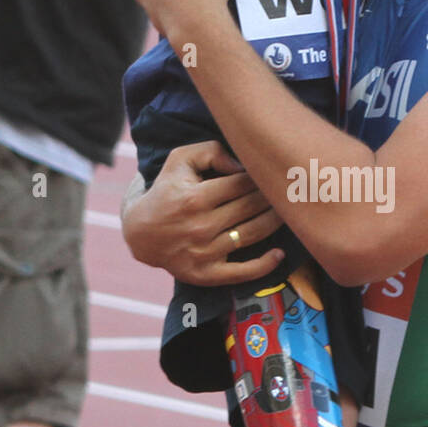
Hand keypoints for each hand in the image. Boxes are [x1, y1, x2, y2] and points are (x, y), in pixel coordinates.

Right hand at [122, 142, 284, 285]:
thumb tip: (241, 165)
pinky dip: (265, 265)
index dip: (261, 176)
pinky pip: (242, 273)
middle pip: (251, 207)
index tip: (270, 173)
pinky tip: (279, 254)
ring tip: (287, 212)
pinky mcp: (205, 274)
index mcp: (195, 197)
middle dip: (272, 196)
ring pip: (252, 234)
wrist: (140, 234)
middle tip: (286, 190)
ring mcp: (203, 253)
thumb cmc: (166, 191)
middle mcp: (200, 226)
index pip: (242, 183)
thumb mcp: (179, 160)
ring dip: (275, 222)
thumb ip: (211, 152)